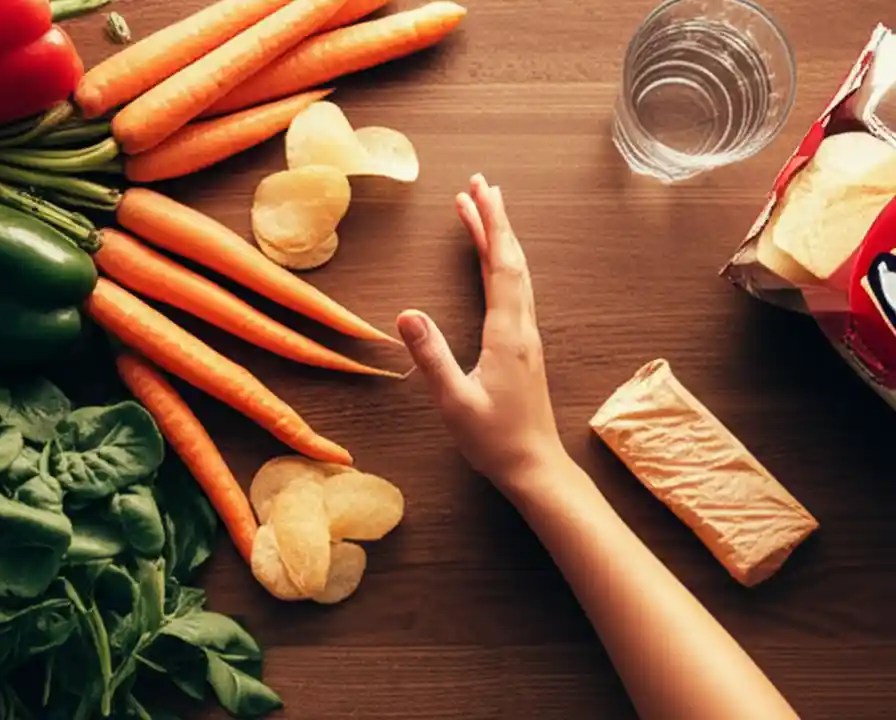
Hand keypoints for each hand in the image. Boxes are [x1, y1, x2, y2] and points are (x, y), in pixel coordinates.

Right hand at [397, 175, 566, 496]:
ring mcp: (526, 336)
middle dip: (495, 220)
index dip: (490, 226)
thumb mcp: (455, 401)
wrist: (535, 467)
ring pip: (516, 274)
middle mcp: (522, 327)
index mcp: (507, 334)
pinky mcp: (523, 347)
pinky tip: (495, 264)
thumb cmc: (495, 439)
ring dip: (500, 239)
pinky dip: (502, 265)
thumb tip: (406, 313)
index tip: (478, 193)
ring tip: (483, 212)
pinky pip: (515, 291)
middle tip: (479, 186)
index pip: (501, 266)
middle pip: (512, 260)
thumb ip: (431, 356)